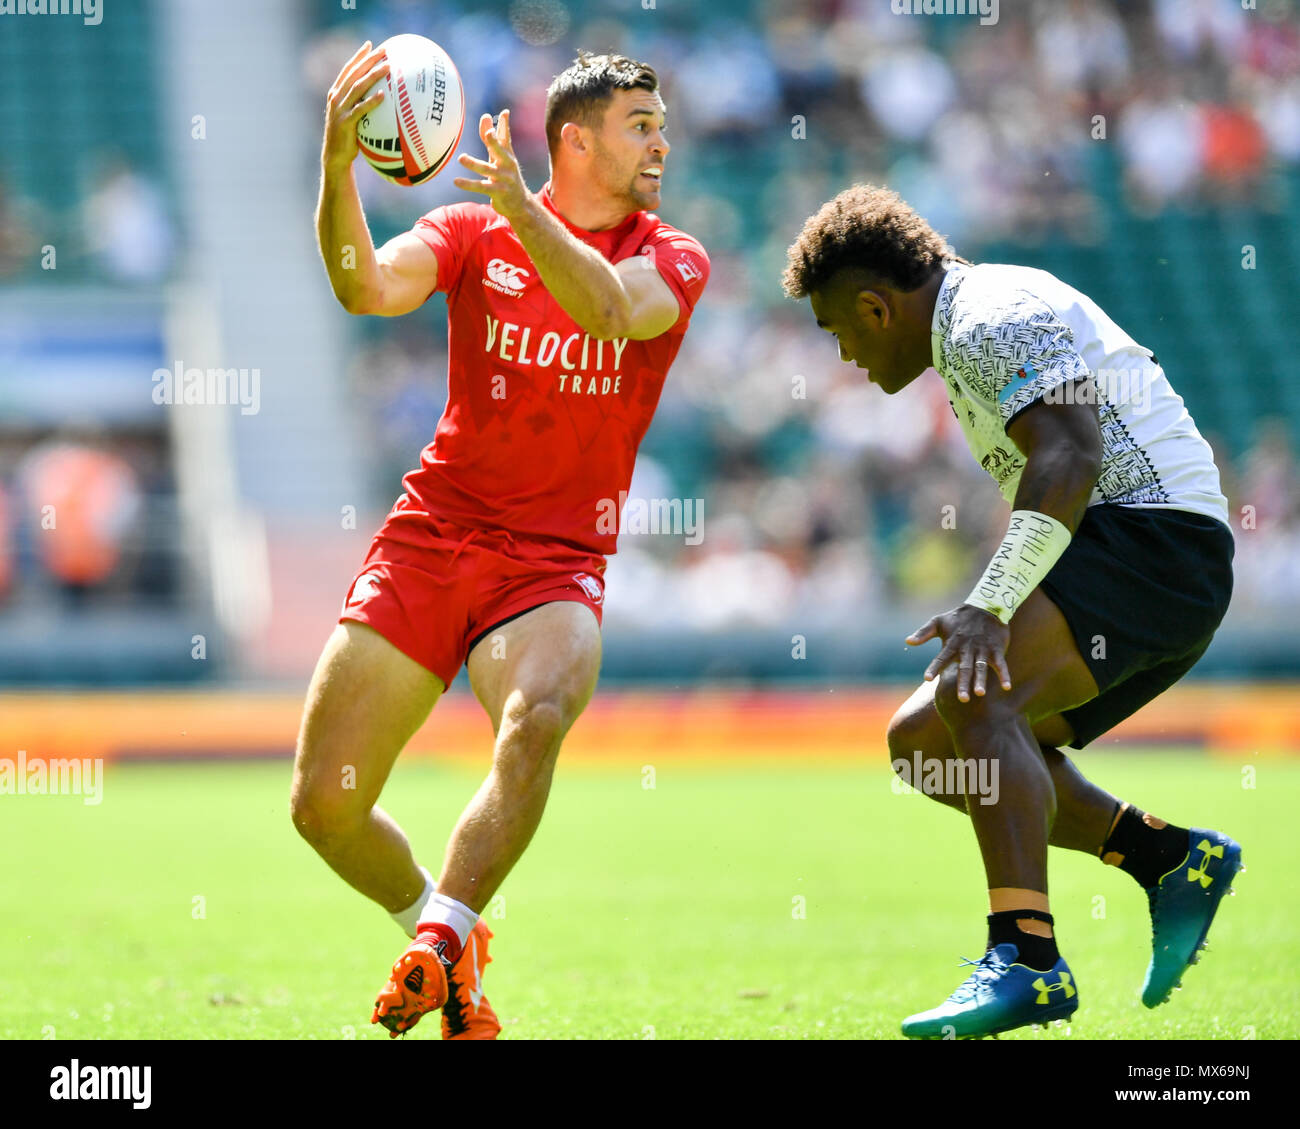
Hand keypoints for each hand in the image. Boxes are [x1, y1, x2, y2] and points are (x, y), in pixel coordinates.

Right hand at [322, 41, 389, 173]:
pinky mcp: (345, 122)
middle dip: (368, 59)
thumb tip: (383, 98)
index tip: (370, 45)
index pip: (348, 69)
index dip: (358, 56)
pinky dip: (371, 101)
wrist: (335, 157)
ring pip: (357, 87)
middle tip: (384, 50)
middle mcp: (336, 97)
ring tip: (388, 67)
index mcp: (337, 93)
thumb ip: (361, 105)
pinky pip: (360, 109)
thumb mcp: (353, 117)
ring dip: (373, 75)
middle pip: (353, 73)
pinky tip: (383, 95)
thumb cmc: (348, 137)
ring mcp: (339, 109)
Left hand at [454, 110, 530, 219]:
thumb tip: (486, 116)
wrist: (520, 204)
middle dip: (495, 142)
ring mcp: (504, 179)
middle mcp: (508, 165)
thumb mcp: (499, 157)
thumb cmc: (506, 176)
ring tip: (461, 158)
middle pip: (500, 151)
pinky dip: (468, 184)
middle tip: (489, 133)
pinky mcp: (498, 192)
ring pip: (486, 169)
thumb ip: (491, 138)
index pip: (506, 138)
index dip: (505, 125)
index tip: (505, 113)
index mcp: (508, 155)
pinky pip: (481, 187)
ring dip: (473, 164)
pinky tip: (456, 181)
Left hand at [905, 604, 1011, 702]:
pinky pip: (1001, 664)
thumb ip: (923, 633)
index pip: (941, 658)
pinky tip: (1006, 687)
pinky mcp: (996, 649)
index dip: (934, 668)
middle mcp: (967, 648)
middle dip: (963, 683)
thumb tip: (907, 641)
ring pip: (981, 667)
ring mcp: (982, 649)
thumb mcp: (938, 621)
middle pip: (965, 668)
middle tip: (962, 699)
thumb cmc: (958, 618)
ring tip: (979, 693)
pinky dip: (1004, 674)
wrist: (985, 606)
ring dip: (981, 680)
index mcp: (952, 643)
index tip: (927, 679)